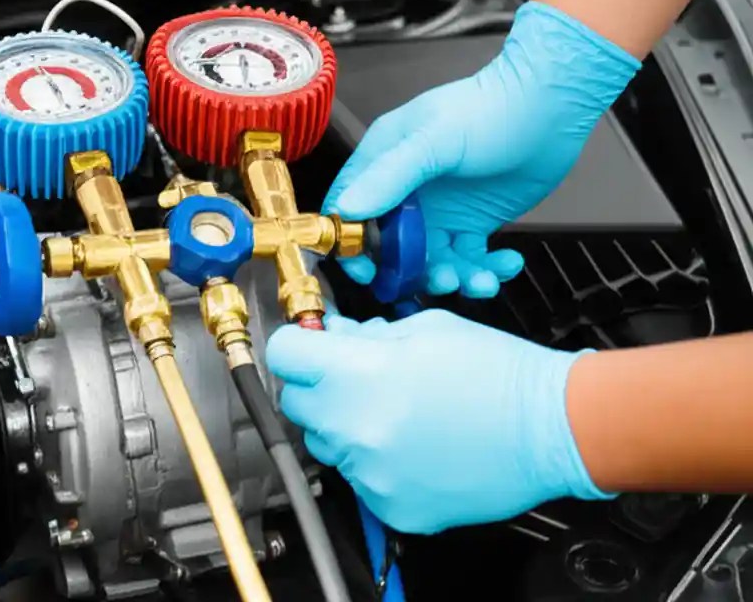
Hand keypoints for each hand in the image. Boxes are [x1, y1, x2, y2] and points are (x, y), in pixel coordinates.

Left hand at [267, 310, 611, 533]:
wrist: (551, 428)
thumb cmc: (498, 375)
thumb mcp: (426, 330)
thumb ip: (366, 334)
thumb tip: (333, 336)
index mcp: (357, 375)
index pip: (285, 355)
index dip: (298, 345)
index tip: (309, 346)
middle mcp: (354, 427)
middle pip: (299, 403)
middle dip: (321, 386)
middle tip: (359, 378)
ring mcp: (370, 473)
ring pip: (328, 445)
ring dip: (348, 426)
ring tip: (397, 414)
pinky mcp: (391, 506)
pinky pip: (361, 481)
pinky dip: (379, 464)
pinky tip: (416, 447)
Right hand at [326, 2, 639, 297]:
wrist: (550, 106)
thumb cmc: (490, 109)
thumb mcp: (434, 140)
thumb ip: (390, 175)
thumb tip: (347, 209)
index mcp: (384, 163)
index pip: (349, 210)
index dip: (351, 244)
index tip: (367, 271)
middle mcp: (406, 190)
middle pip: (389, 247)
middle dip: (412, 271)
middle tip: (442, 278)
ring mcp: (440, 210)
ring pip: (432, 260)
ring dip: (454, 278)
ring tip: (480, 280)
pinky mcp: (473, 223)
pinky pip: (469, 260)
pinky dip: (486, 271)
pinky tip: (506, 264)